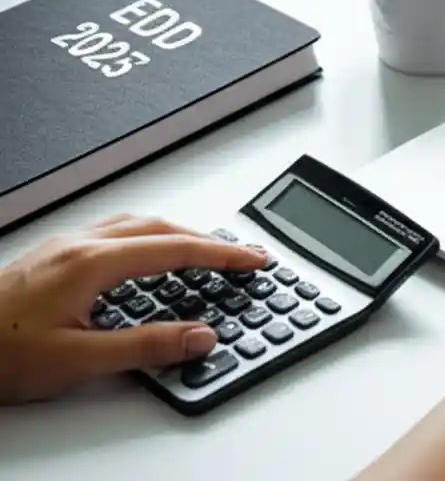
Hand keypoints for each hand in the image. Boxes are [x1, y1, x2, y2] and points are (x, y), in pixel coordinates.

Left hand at [0, 214, 267, 404]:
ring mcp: (62, 246)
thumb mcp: (79, 360)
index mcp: (91, 262)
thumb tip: (199, 336)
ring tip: (204, 253)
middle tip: (240, 255)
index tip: (254, 259)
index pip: (176, 248)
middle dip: (208, 238)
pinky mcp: (50, 256)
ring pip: (136, 224)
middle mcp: (78, 244)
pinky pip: (113, 232)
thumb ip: (147, 346)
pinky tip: (146, 258)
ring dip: (177, 234)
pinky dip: (147, 238)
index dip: (223, 253)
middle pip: (160, 226)